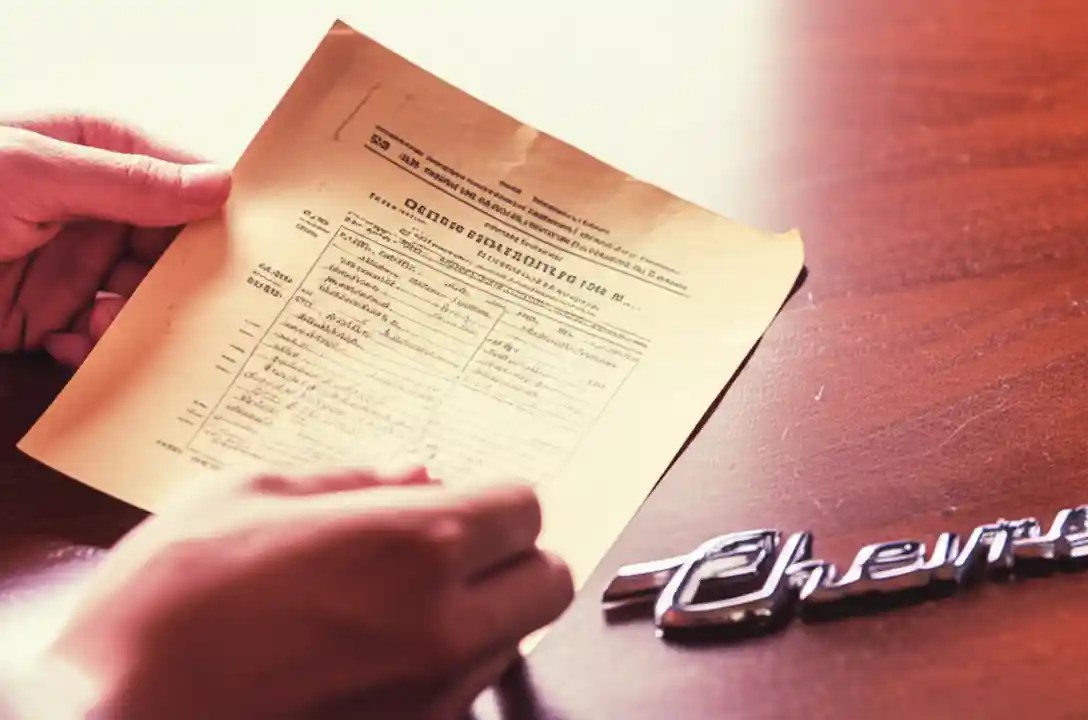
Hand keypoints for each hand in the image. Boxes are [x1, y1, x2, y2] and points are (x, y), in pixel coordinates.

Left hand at [0, 114, 229, 366]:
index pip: (177, 172)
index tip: (251, 240)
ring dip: (133, 317)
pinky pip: (98, 336)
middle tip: (187, 302)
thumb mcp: (34, 173)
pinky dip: (92, 348)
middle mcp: (87, 206)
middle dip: (177, 276)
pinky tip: (65, 344)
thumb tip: (218, 183)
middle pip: (169, 243)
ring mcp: (68, 263)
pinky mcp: (45, 317)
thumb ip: (129, 181)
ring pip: (140, 295)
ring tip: (102, 326)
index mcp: (88, 151)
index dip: (213, 205)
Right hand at [34, 468, 572, 718]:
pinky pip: (464, 691)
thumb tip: (414, 473)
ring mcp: (431, 695)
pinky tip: (378, 650)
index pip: (524, 508)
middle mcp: (443, 624)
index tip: (468, 500)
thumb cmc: (168, 604)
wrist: (118, 717)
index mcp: (414, 543)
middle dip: (514, 556)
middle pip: (548, 580)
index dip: (494, 499)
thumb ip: (352, 481)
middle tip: (461, 548)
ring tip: (403, 600)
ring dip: (482, 611)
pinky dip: (445, 664)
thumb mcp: (249, 495)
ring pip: (511, 639)